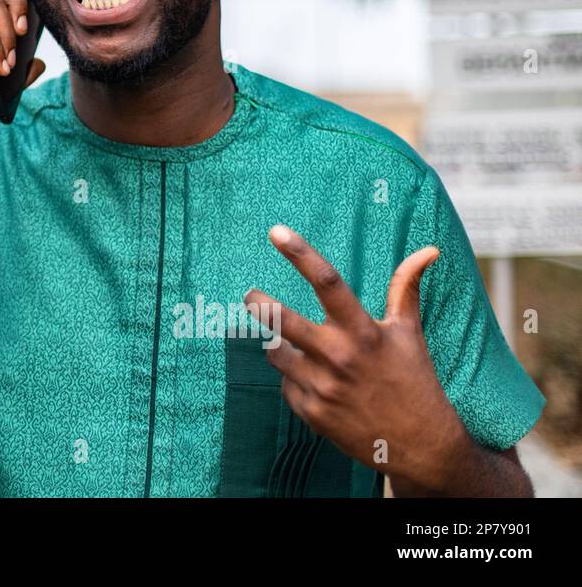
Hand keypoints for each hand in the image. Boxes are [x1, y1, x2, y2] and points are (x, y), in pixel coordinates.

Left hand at [244, 225, 469, 491]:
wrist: (420, 446)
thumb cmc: (414, 381)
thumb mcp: (409, 334)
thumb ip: (406, 289)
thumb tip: (427, 250)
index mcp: (363, 332)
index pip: (327, 282)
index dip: (300, 253)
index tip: (276, 231)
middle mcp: (339, 357)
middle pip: (282, 320)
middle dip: (259, 304)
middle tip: (250, 296)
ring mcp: (323, 387)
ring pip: (276, 353)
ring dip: (280, 347)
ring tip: (298, 349)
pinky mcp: (312, 414)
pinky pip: (286, 386)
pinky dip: (295, 381)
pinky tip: (318, 386)